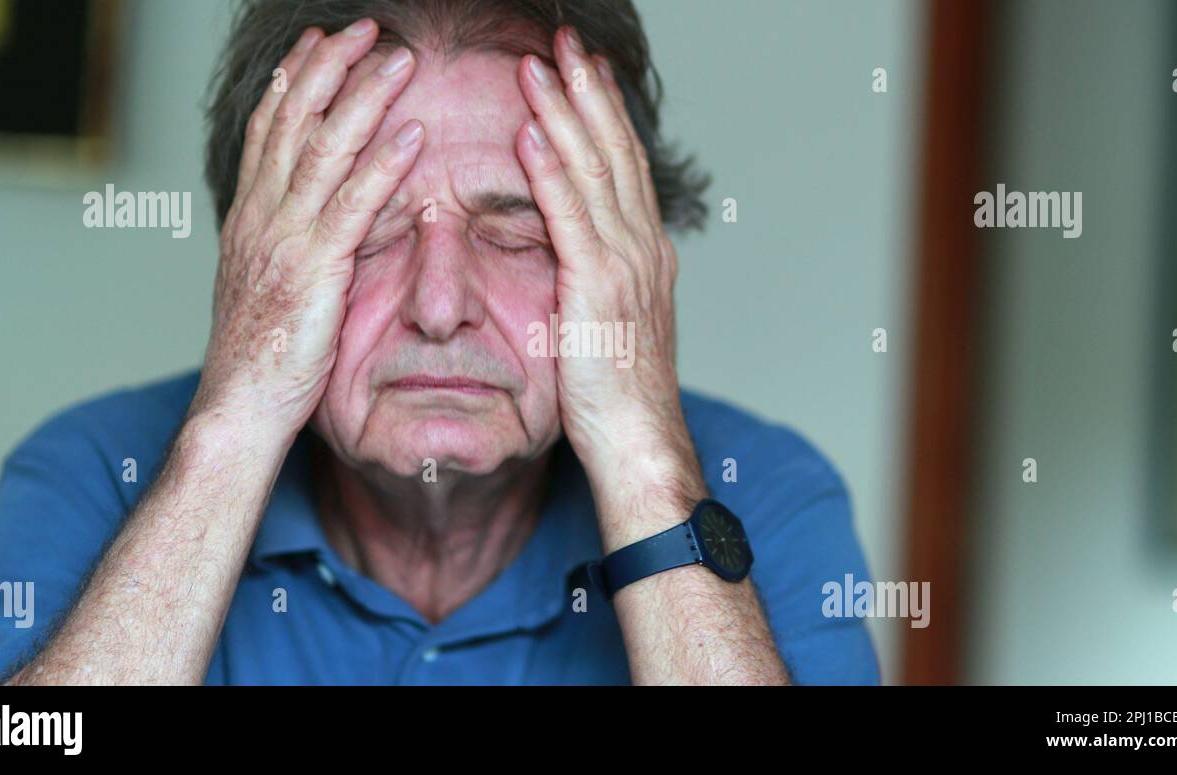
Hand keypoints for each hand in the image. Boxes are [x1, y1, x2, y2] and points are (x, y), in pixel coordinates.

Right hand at [193, 20, 423, 444]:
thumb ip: (291, 249)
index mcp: (250, 219)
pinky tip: (412, 137)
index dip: (294, 83)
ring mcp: (284, 241)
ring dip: (364, 99)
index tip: (318, 45)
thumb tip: (319, 228)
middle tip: (363, 28)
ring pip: (323, 150)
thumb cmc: (258, 362)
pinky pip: (352, 207)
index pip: (270, 132)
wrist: (237, 410)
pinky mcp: (313, 272)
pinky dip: (382, 167)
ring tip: (399, 60)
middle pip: (294, 122)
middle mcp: (262, 218)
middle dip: (329, 68)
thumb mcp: (268, 290)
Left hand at [514, 28, 701, 519]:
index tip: (585, 73)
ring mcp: (626, 268)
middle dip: (589, 93)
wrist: (641, 446)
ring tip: (541, 66)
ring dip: (567, 115)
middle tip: (566, 44)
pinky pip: (571, 220)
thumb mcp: (613, 329)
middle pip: (615, 154)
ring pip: (595, 173)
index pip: (624, 170)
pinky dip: (552, 174)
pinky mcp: (599, 292)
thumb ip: (601, 284)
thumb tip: (582, 260)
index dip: (604, 116)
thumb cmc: (620, 402)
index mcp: (645, 257)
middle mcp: (642, 251)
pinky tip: (531, 134)